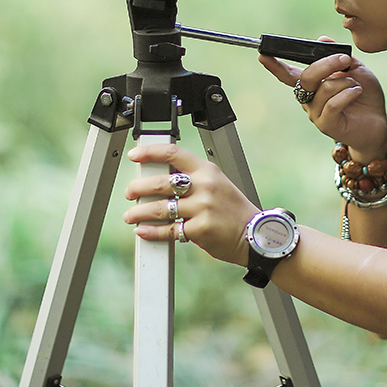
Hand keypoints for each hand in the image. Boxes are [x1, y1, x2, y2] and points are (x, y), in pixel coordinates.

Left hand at [123, 143, 258, 265]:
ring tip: (131, 215)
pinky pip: (169, 230)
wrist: (256, 234)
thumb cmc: (233, 209)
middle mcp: (205, 186)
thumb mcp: (217, 183)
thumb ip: (192, 178)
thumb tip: (160, 176)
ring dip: (139, 212)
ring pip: (160, 208)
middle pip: (161, 182)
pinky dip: (152, 231)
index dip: (150, 152)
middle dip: (138, 188)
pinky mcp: (200, 229)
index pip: (174, 153)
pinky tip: (143, 231)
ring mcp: (202, 208)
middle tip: (130, 192)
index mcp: (207, 170)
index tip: (135, 155)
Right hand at [259, 37, 386, 162]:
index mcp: (312, 85)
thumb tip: (322, 40)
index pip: (289, 74)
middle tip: (345, 60)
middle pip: (307, 77)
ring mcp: (315, 113)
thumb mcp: (356, 70)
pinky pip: (333, 104)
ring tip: (356, 87)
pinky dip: (349, 94)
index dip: (275, 65)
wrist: (377, 122)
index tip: (263, 54)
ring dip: (346, 82)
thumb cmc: (365, 96)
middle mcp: (309, 99)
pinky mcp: (326, 125)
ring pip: (325, 88)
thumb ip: (339, 56)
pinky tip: (357, 92)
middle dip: (327, 64)